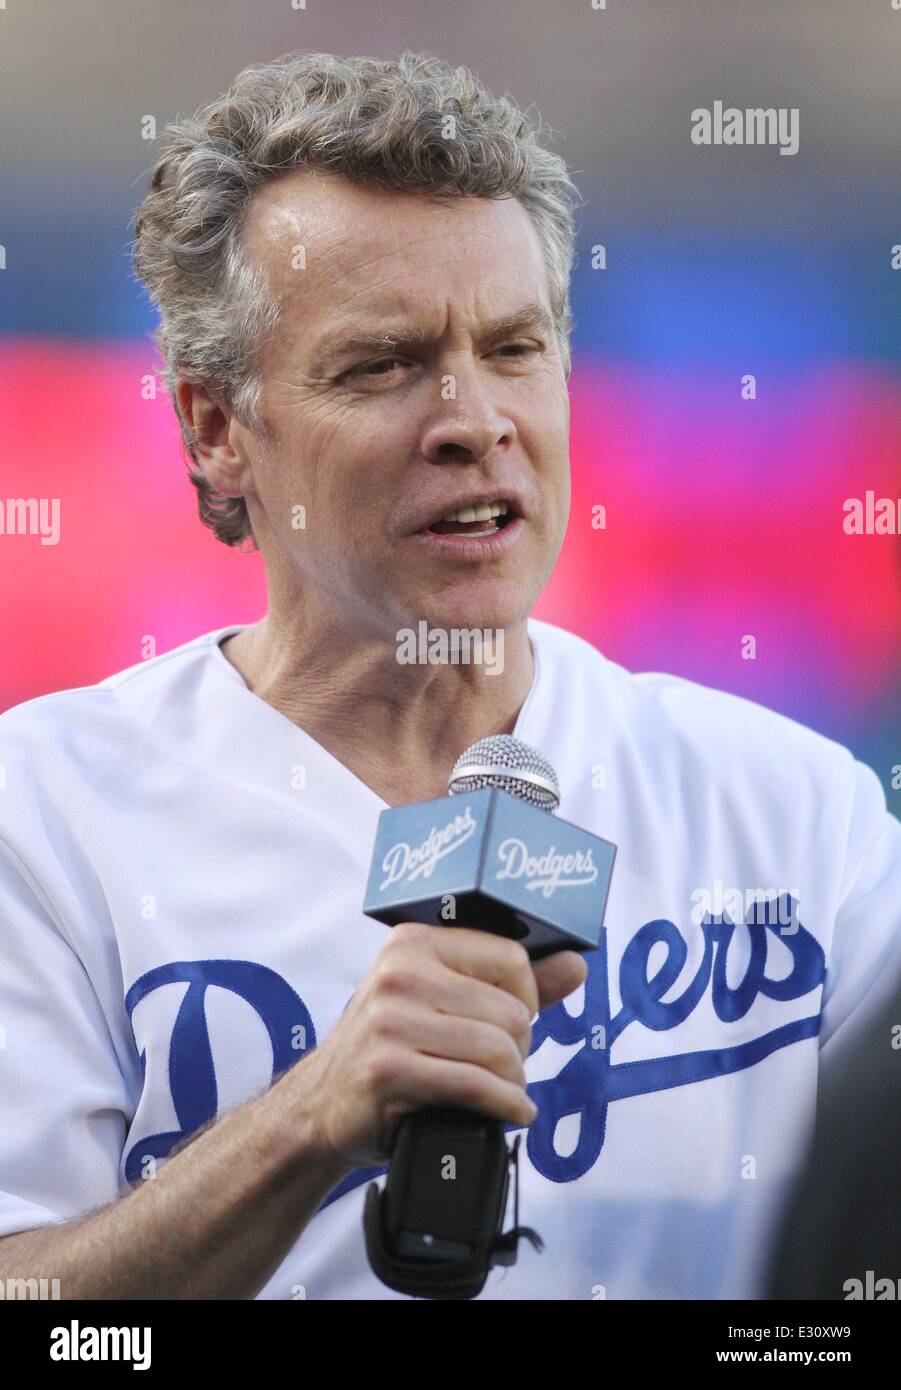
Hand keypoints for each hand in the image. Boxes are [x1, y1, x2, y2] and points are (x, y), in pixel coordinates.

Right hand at [289, 922, 586, 1168]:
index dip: (529, 998)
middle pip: (510, 1012)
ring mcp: (389, 1021)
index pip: (511, 959)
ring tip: (505, 1091)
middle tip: (506, 1067)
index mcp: (414, 941)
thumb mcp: (442, 999)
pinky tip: (510, 1112)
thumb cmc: (391, 1046)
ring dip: (514, 1083)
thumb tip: (576, 966)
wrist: (321, 1104)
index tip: (517, 1022)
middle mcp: (399, 973)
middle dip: (521, 1049)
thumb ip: (510, 982)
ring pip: (497, 1050)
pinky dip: (505, 1106)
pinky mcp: (388, 1069)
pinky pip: (475, 1086)